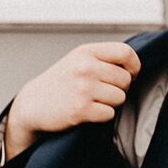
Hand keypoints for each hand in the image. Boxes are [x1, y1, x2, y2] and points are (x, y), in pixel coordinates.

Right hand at [4, 42, 140, 158]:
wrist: (33, 104)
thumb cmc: (60, 83)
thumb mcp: (77, 60)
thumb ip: (103, 58)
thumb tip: (134, 68)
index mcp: (86, 52)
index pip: (126, 52)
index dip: (134, 66)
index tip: (130, 75)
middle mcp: (85, 67)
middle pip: (126, 79)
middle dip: (120, 89)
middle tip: (104, 92)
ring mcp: (83, 88)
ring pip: (120, 98)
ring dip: (111, 103)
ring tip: (93, 101)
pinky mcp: (80, 109)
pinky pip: (109, 113)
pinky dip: (102, 116)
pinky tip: (87, 112)